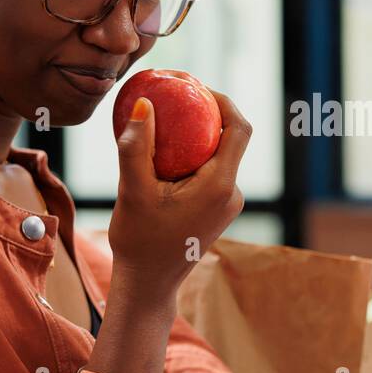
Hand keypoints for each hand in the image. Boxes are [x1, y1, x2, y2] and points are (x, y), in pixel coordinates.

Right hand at [106, 90, 250, 289]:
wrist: (148, 285)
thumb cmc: (139, 242)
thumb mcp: (133, 191)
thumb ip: (137, 147)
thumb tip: (144, 104)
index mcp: (220, 186)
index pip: (239, 129)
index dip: (223, 101)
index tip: (195, 87)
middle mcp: (232, 193)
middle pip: (231, 139)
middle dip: (207, 114)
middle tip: (177, 97)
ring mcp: (227, 203)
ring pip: (221, 155)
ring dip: (199, 136)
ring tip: (169, 119)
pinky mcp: (218, 209)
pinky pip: (213, 171)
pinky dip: (195, 155)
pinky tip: (167, 151)